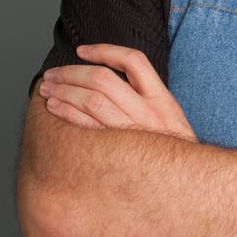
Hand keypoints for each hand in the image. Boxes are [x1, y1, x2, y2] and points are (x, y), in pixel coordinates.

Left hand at [38, 44, 196, 141]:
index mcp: (163, 101)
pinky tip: (55, 109)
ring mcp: (135, 134)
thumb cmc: (172, 153)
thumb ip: (148, 99)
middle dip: (71, 73)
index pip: (133, 61)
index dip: (104, 50)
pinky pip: (88, 127)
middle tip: (52, 75)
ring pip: (92, 101)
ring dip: (64, 91)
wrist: (188, 186)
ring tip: (48, 90)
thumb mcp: (171, 120)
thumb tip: (111, 79)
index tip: (81, 51)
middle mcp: (150, 114)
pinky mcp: (121, 153)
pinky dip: (67, 113)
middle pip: (103, 79)